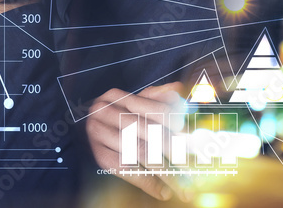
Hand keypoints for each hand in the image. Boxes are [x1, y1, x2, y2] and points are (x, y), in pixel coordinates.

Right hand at [86, 82, 190, 200]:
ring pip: (141, 154)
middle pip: (152, 134)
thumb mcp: (138, 100)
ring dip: (166, 174)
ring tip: (184, 189)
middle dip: (178, 155)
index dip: (181, 128)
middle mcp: (108, 111)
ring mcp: (100, 133)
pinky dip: (147, 182)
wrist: (84, 126)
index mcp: (121, 96)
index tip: (197, 145)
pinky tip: (163, 192)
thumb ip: (161, 95)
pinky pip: (126, 170)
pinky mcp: (98, 155)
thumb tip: (179, 89)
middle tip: (196, 172)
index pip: (160, 111)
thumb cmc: (119, 114)